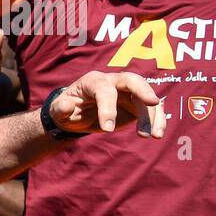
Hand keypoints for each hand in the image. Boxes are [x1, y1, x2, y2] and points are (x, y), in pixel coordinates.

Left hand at [49, 71, 163, 137]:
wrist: (76, 114)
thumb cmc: (67, 110)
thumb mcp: (58, 111)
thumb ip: (61, 108)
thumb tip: (68, 106)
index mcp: (93, 81)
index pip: (104, 90)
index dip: (107, 108)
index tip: (107, 129)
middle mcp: (113, 82)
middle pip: (131, 80)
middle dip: (143, 89)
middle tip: (153, 103)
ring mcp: (127, 92)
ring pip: (145, 97)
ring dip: (154, 114)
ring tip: (155, 135)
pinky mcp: (136, 104)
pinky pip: (151, 109)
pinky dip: (157, 120)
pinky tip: (156, 134)